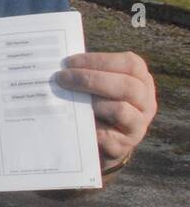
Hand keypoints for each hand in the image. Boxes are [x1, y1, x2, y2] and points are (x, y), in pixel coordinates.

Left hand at [54, 51, 156, 171]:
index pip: (131, 64)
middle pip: (127, 86)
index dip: (100, 61)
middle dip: (90, 79)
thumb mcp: (98, 87)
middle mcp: (146, 103)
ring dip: (91, 102)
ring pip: (120, 110)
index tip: (70, 62)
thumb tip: (61, 64)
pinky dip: (87, 126)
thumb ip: (88, 73)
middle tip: (62, 78)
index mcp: (142, 81)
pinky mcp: (123, 146)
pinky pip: (106, 135)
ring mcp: (138, 126)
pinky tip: (72, 122)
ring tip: (68, 99)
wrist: (98, 142)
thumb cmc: (94, 104)